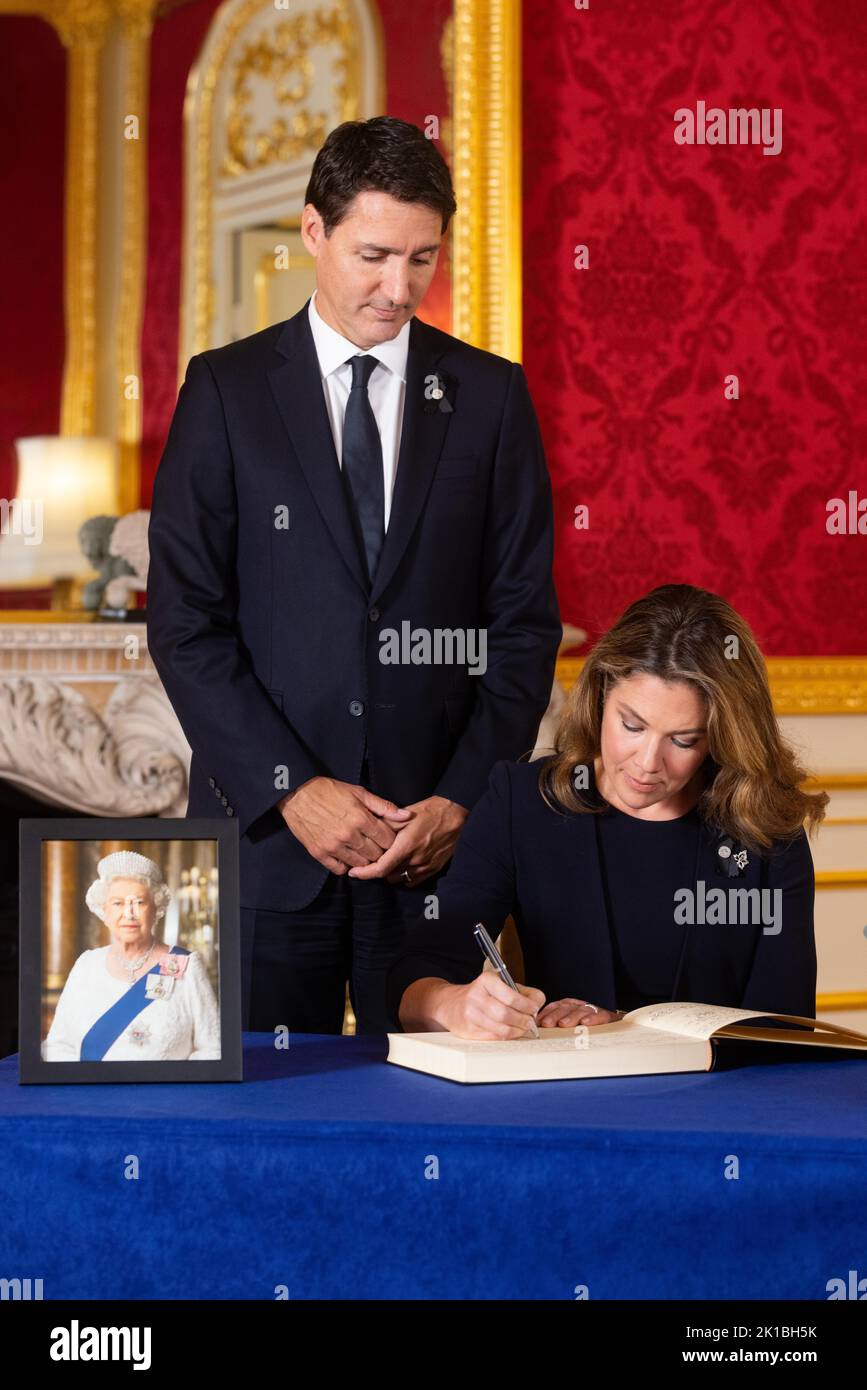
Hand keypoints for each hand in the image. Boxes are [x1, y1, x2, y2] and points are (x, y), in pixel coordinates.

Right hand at [278, 777, 409, 873]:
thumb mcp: (359, 793)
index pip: (388, 841)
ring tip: (361, 849)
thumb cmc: (329, 791)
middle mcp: (349, 835)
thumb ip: (384, 807)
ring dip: (364, 859)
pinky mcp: (320, 853)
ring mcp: (333, 846)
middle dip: (379, 851)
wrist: (297, 794)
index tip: (386, 836)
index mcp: (361, 818)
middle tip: (375, 844)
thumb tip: (406, 816)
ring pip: (360, 864)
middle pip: (376, 855)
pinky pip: (340, 869)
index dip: (390, 840)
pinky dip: (346, 865)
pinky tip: (346, 854)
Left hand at [347, 795, 467, 885]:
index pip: (381, 868)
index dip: (365, 873)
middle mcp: (415, 859)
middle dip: (378, 870)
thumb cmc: (431, 811)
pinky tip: (402, 865)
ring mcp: (426, 866)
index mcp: (406, 845)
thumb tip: (368, 831)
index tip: (354, 873)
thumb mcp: (406, 813)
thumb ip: (386, 824)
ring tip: (389, 861)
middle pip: (388, 875)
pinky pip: (413, 880)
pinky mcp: (434, 868)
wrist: (456, 814)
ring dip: (391, 873)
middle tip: (374, 860)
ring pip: (400, 879)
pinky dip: (404, 876)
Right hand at [436, 971, 544, 1039]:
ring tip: (522, 1028)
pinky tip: (510, 1032)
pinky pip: (494, 1038)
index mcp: (486, 981)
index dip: (527, 1005)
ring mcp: (470, 1015)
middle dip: (524, 1021)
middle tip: (530, 1022)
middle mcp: (476, 996)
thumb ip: (522, 992)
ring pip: (501, 1029)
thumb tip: (538, 1003)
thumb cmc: (481, 994)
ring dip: (517, 1031)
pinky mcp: (468, 1031)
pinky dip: (506, 1037)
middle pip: (507, 1014)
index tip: (534, 1009)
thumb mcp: (499, 984)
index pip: (512, 996)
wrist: (450, 1003)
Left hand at [536, 998, 621, 1027]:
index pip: (555, 1006)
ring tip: (563, 1024)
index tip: (537, 1023)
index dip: (546, 1013)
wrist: (614, 1025)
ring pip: (580, 1010)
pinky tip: (585, 1023)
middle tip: (547, 1024)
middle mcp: (579, 1006)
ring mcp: (592, 1010)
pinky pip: (599, 1016)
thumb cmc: (587, 1028)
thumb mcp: (571, 1026)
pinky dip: (592, 1018)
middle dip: (554, 1016)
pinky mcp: (606, 1016)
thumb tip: (536, 1034)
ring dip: (571, 1017)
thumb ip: (556, 1028)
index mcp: (569, 1007)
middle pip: (565, 1008)